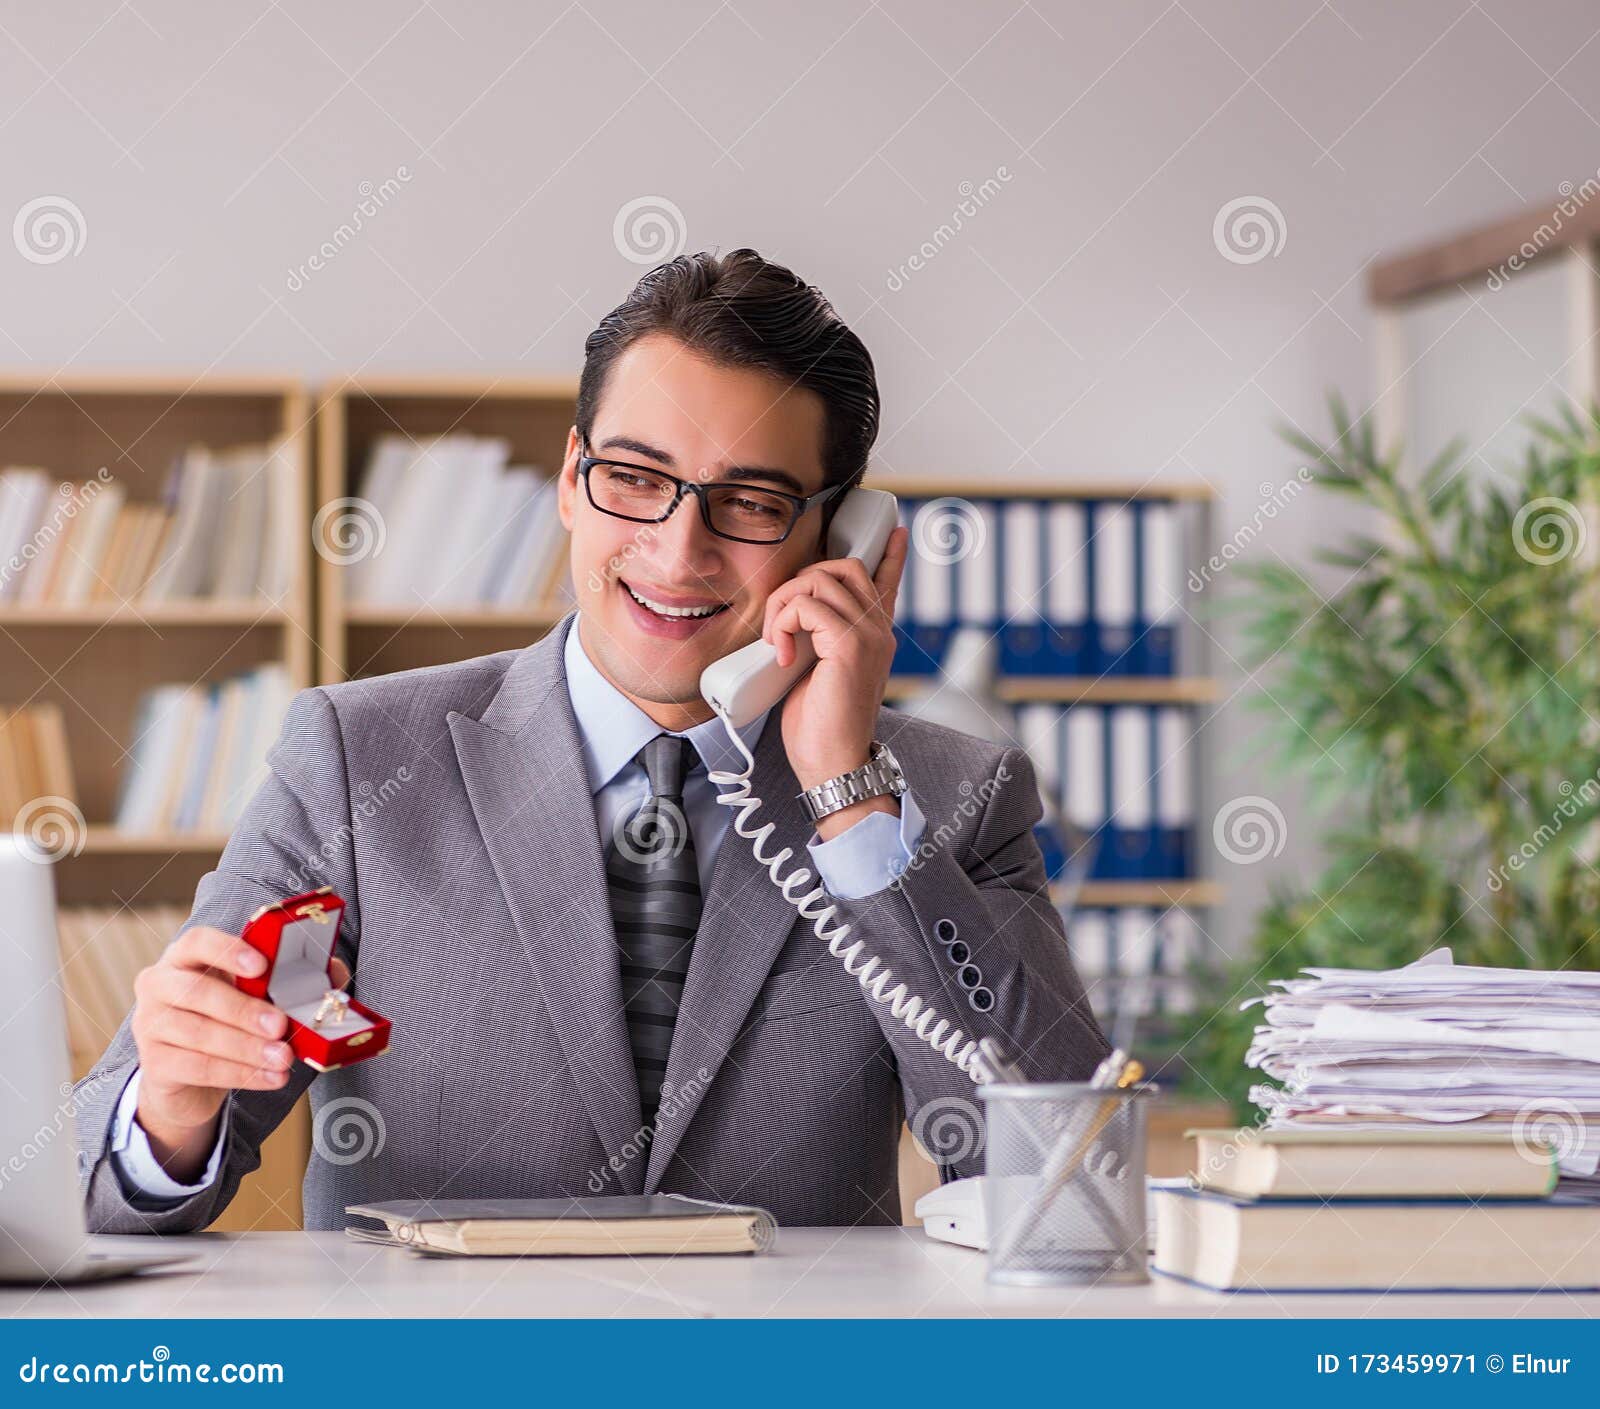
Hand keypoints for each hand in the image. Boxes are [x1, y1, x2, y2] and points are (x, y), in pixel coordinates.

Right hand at [130, 926, 348, 1180]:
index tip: (262, 965)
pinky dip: (240, 1073)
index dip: (228, 950)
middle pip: (198, 992)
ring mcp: (150, 1025)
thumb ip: (293, 979)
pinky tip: (270, 1078)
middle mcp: (159, 986)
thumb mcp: (256, 996)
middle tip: (280, 1025)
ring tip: (284, 1058)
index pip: (197, 942)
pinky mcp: (153, 1063)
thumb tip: (335, 971)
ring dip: (247, 1048)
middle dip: (244, 1009)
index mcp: (185, 958)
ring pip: (198, 1034)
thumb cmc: (228, 1022)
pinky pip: (198, 1067)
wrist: (188, 1078)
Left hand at [764, 524, 908, 836]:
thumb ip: (815, 641)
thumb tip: (790, 621)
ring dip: (783, 604)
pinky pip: (807, 606)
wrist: (833, 764)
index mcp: (874, 637)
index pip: (887, 583)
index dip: (890, 554)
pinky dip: (783, 623)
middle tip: (780, 621)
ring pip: (819, 581)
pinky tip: (781, 653)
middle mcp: (878, 631)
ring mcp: (868, 636)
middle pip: (842, 568)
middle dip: (799, 582)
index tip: (893, 531)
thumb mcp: (815, 674)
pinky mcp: (849, 645)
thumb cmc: (820, 728)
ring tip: (777, 640)